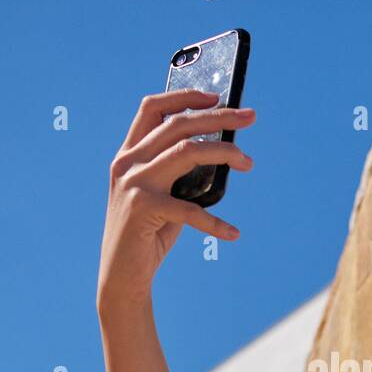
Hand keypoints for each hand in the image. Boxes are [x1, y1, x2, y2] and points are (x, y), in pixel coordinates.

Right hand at [97, 89, 255, 312]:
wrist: (121, 275)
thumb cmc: (148, 233)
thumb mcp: (162, 195)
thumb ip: (179, 173)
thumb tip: (223, 155)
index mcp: (129, 154)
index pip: (152, 109)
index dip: (184, 96)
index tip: (217, 96)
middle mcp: (127, 163)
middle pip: (178, 125)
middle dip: (219, 117)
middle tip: (250, 118)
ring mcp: (134, 184)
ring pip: (187, 151)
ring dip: (225, 153)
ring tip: (248, 163)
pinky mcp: (143, 209)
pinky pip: (191, 210)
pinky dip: (216, 223)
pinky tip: (233, 234)